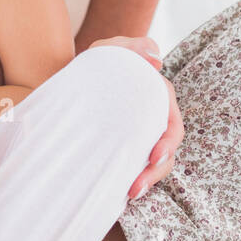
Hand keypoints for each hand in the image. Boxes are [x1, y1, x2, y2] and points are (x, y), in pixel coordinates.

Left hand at [87, 36, 183, 198]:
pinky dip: (133, 180)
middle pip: (166, 153)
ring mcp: (141, 137)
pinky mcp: (126, 149)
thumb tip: (156, 60)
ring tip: (129, 193)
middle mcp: (154, 120)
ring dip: (146, 182)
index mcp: (158, 99)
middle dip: (156, 172)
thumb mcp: (109, 50)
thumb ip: (132, 47)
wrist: (67, 84)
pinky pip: (136, 168)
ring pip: (154, 165)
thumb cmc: (95, 64)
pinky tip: (121, 193)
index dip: (168, 144)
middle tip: (136, 187)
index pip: (173, 126)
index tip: (154, 156)